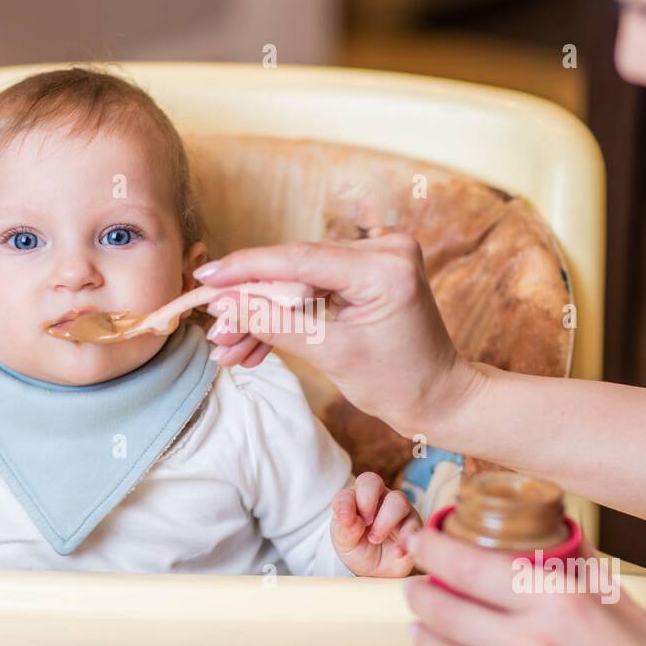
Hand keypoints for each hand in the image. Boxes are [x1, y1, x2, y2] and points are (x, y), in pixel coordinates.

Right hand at [195, 234, 474, 437]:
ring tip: (228, 348)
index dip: (246, 268)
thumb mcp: (331, 355)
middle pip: (294, 270)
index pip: (298, 260)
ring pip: (298, 281)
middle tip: (214, 331)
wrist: (440, 396)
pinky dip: (287, 314)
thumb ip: (274, 324)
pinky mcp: (368, 270)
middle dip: (250, 304)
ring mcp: (378, 256)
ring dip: (263, 315)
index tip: (205, 277)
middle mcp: (384, 249)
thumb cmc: (399, 382)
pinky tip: (253, 344)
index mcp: (383, 267)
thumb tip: (223, 305)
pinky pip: (314, 287)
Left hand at [331, 471, 421, 577]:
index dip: (348, 501)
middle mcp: (378, 498)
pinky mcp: (413, 526)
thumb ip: (344, 530)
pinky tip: (397, 552)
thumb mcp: (344, 543)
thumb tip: (348, 518)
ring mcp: (398, 510)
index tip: (345, 521)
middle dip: (367, 502)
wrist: (376, 573)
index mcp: (357, 497)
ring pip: (398, 500)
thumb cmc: (358, 550)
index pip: (349, 488)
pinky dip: (405, 539)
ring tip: (375, 540)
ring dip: (385, 521)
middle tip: (364, 524)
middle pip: (374, 482)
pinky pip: (414, 526)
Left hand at [402, 527, 645, 645]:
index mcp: (559, 604)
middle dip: (420, 594)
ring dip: (425, 638)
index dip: (433, 550)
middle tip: (415, 584)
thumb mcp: (619, 603)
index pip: (469, 566)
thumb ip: (573, 570)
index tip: (421, 541)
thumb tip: (546, 537)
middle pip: (445, 612)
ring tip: (421, 626)